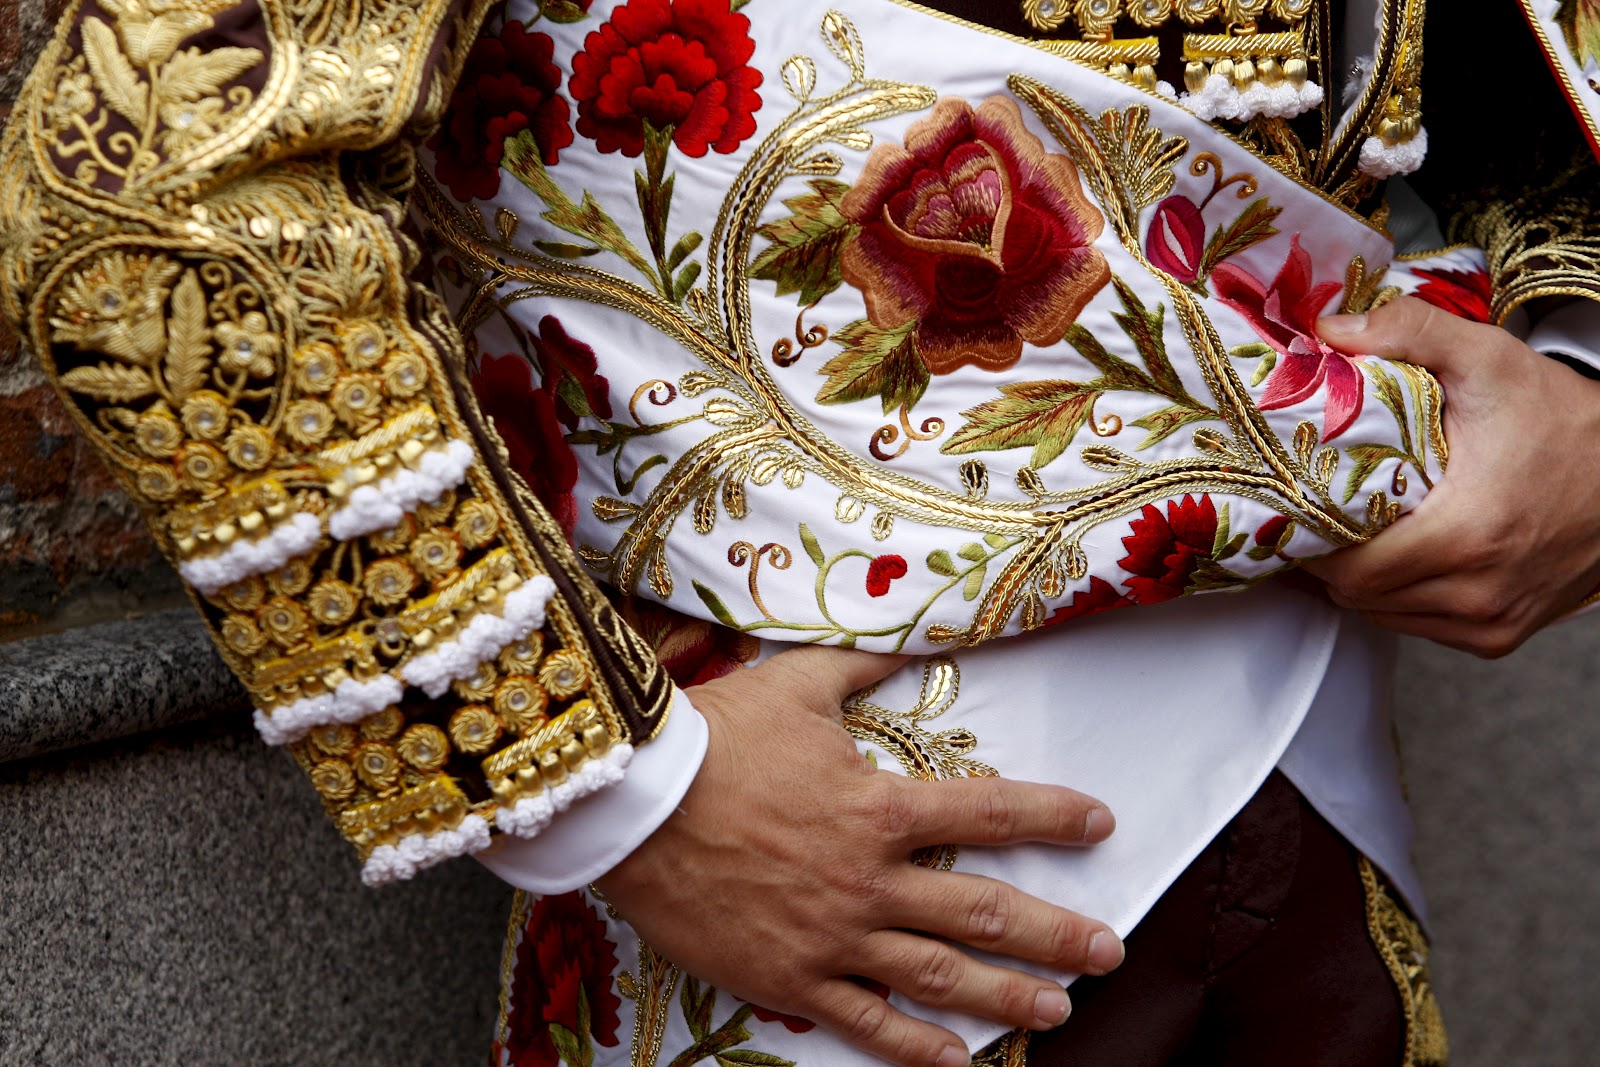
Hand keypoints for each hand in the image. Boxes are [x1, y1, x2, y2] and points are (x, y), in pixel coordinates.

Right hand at [596, 645, 1121, 1066]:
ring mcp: (832, 935)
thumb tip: (907, 639)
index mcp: (880, 806)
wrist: (631, 803)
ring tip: (1060, 1011)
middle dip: (1056, 934)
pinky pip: (862, 1020)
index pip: (989, 813)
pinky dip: (914, 1046)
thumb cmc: (714, 738)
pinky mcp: (788, 976)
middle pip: (983, 912)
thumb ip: (860, 667)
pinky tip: (957, 1061)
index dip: (1053, 816)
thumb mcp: (794, 684)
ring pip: (938, 977)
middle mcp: (870, 879)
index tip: (1100, 823)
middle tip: (1108, 951)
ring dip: (1007, 997)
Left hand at [1303, 296, 1599, 656]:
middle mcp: (1480, 590)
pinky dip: (1398, 601)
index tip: (1299, 510)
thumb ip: (1410, 333)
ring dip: (1361, 583)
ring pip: (1386, 617)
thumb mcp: (1488, 360)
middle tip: (1315, 518)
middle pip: (1360, 596)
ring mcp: (1493, 620)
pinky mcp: (1502, 634)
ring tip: (1353, 536)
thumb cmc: (1562, 418)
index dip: (1313, 543)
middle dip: (1329, 560)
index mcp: (1468, 534)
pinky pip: (1422, 628)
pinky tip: (1396, 560)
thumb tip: (1329, 329)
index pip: (1352, 570)